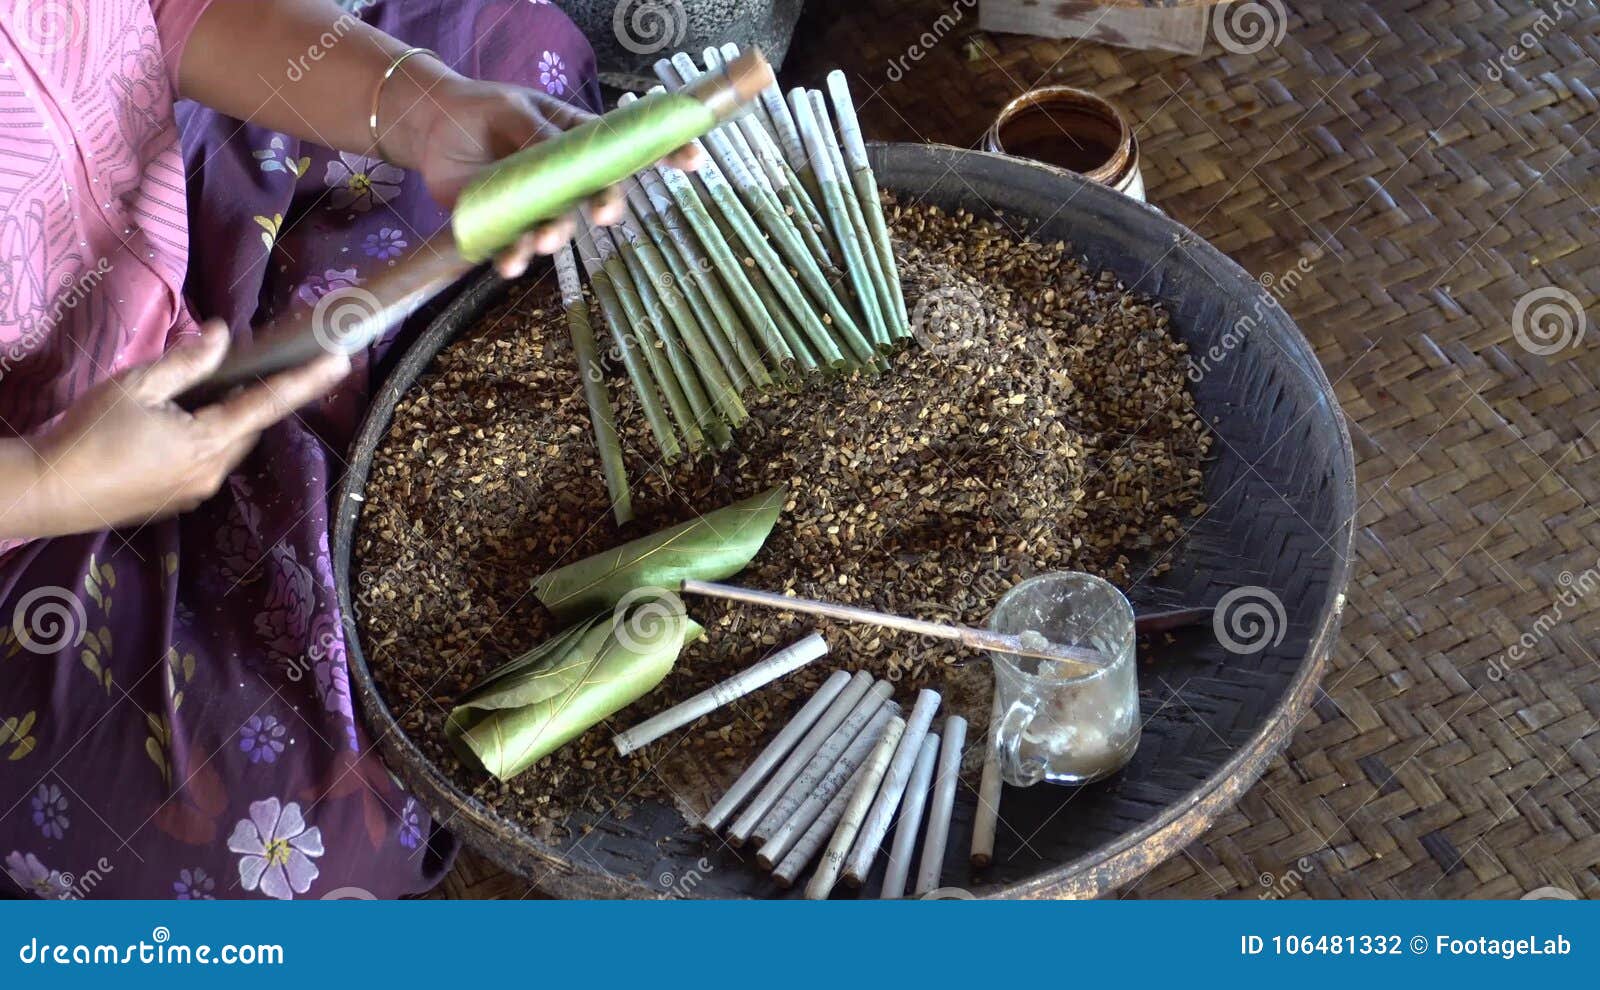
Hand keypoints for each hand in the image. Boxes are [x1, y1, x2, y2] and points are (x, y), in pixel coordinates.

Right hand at [28, 321, 349, 536]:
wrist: (49, 492)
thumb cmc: (88, 434)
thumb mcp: (136, 385)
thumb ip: (187, 362)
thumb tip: (222, 335)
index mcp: (207, 441)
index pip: (268, 404)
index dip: (306, 381)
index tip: (339, 361)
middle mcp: (212, 472)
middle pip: (250, 426)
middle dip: (255, 397)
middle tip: (253, 367)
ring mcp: (196, 491)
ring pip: (229, 445)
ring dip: (228, 419)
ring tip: (203, 394)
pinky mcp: (178, 500)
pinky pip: (207, 462)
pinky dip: (207, 439)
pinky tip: (177, 425)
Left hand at [386, 67, 700, 277]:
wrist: (434, 128)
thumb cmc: (485, 112)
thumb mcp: (512, 109)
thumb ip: (538, 132)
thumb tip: (561, 153)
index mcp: (580, 145)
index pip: (630, 151)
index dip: (667, 155)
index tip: (695, 160)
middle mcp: (567, 182)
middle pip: (598, 198)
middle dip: (606, 206)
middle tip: (604, 212)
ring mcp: (538, 207)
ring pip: (557, 229)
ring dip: (555, 236)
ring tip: (544, 237)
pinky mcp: (503, 227)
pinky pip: (512, 249)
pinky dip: (511, 259)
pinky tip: (509, 264)